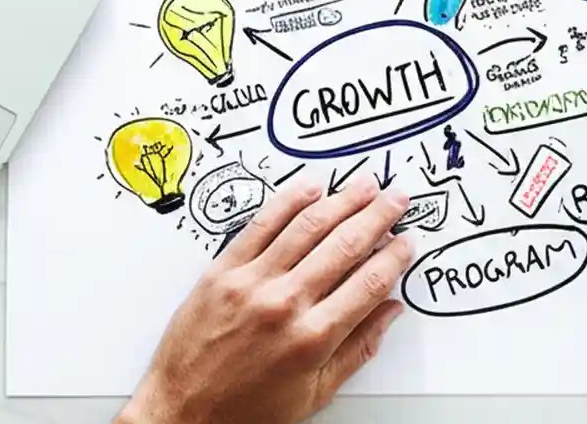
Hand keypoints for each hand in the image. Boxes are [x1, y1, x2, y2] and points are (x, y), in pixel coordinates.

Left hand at [116, 180, 412, 423]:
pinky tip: (309, 188)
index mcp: (313, 338)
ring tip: (364, 186)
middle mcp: (284, 304)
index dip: (394, 257)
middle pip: (344, 246)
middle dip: (377, 217)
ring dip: (341, 201)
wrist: (181, 413)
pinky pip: (261, 225)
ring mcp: (251, 283)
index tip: (405, 242)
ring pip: (307, 227)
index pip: (368, 283)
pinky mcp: (222, 271)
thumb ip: (357, 349)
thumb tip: (389, 312)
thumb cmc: (245, 411)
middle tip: (395, 200)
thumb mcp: (314, 392)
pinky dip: (288, 202)